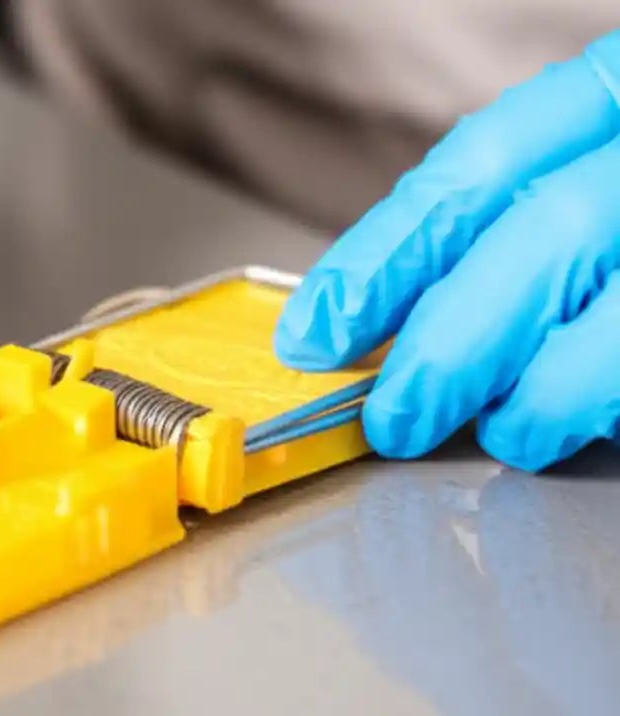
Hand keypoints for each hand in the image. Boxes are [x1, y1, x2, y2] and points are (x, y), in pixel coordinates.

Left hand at [274, 31, 619, 471]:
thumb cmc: (613, 207)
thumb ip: (481, 230)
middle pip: (547, 232)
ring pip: (614, 321)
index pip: (478, 163)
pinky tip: (572, 422)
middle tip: (394, 417)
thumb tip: (357, 320)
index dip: (387, 252)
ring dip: (536, 394)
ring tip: (502, 430)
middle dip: (450, 341)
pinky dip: (597, 408)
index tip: (317, 330)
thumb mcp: (559, 177)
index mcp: (612, 93)